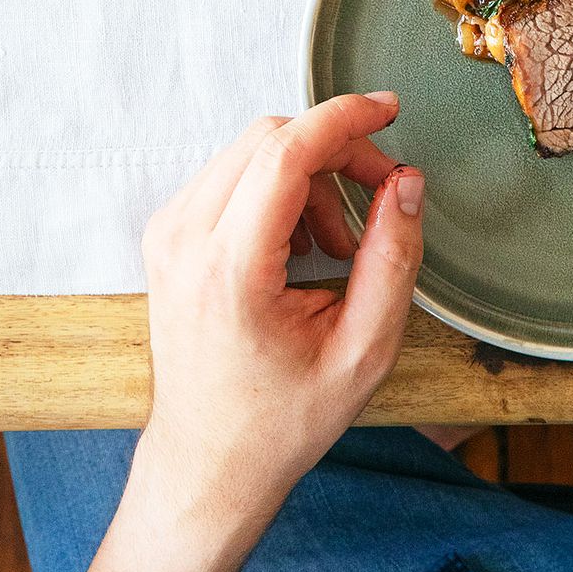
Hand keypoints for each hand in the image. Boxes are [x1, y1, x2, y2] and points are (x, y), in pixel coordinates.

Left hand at [133, 94, 423, 553]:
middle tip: (379, 198)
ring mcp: (167, 232)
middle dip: (335, 152)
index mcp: (229, 270)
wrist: (208, 462)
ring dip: (308, 175)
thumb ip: (393, 258)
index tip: (389, 109)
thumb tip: (405, 180)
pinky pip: (231, 172)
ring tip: (337, 249)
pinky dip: (278, 189)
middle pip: (268, 138)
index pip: (284, 153)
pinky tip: (302, 248)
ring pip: (250, 149)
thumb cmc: (282, 419)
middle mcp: (184, 239)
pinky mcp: (167, 232)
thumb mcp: (364, 351)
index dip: (343, 119)